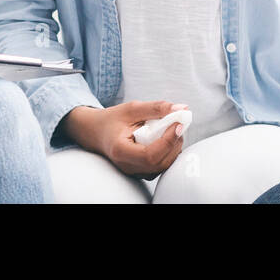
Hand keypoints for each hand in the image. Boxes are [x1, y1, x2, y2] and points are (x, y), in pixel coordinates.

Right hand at [62, 100, 188, 178]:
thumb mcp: (132, 108)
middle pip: (160, 162)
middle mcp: (127, 166)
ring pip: (163, 166)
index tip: (178, 123)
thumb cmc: (112, 120)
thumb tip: (182, 109)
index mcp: (121, 151)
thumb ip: (157, 108)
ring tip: (172, 128)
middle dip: (174, 142)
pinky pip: (161, 165)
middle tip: (178, 123)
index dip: (168, 140)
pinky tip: (168, 137)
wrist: (97, 132)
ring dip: (174, 147)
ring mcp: (134, 172)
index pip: (150, 155)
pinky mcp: (141, 172)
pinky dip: (170, 151)